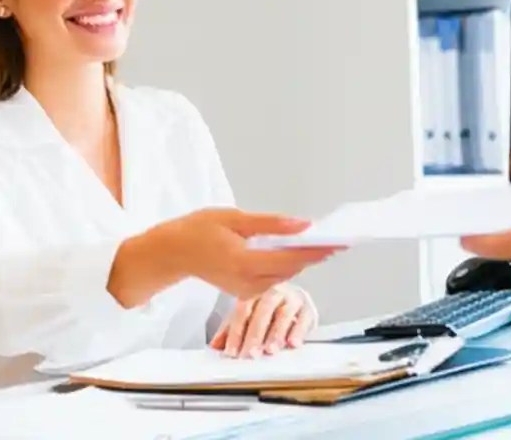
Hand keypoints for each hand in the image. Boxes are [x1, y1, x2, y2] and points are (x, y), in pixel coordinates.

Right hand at [174, 209, 341, 299]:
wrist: (172, 253)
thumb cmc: (197, 231)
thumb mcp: (234, 218)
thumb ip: (271, 224)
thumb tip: (302, 225)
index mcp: (244, 264)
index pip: (291, 259)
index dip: (317, 251)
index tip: (338, 243)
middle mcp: (247, 283)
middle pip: (292, 269)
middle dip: (314, 254)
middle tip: (335, 239)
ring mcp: (246, 290)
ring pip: (285, 275)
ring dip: (301, 260)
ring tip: (321, 242)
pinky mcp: (245, 291)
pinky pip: (274, 278)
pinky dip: (286, 265)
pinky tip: (294, 251)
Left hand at [211, 284, 316, 357]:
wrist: (294, 299)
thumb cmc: (267, 310)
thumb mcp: (247, 317)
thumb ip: (230, 331)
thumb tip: (215, 346)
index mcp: (255, 290)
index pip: (243, 309)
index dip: (237, 331)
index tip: (232, 351)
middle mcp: (274, 291)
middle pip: (264, 310)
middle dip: (256, 334)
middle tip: (251, 353)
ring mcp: (293, 298)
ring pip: (284, 313)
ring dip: (277, 333)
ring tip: (270, 350)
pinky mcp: (309, 308)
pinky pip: (305, 318)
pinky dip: (299, 331)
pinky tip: (293, 343)